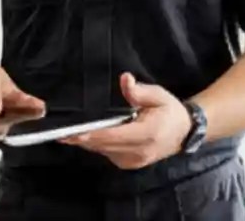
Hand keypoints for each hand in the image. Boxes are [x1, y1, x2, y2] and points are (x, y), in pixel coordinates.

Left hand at [60, 73, 192, 169]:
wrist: (184, 133)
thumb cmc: (170, 111)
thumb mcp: (158, 95)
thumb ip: (139, 91)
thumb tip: (125, 79)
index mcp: (147, 134)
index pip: (113, 136)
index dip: (91, 135)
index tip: (72, 133)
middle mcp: (139, 152)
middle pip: (104, 146)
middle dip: (82, 139)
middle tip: (60, 133)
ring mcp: (133, 161)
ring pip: (103, 152)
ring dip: (87, 143)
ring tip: (67, 134)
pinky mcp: (129, 164)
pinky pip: (108, 154)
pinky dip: (97, 145)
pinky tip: (87, 137)